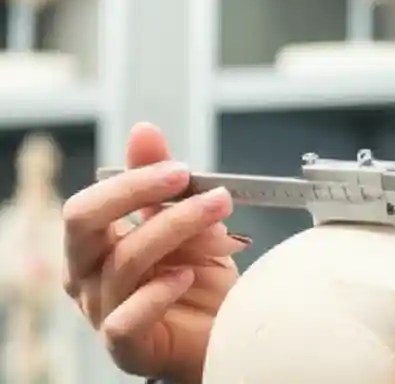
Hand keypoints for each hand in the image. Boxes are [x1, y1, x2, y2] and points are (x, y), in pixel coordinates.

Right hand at [61, 123, 247, 383]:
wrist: (225, 331)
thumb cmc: (198, 277)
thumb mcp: (185, 221)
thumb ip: (162, 182)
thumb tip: (143, 131)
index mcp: (94, 245)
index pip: (88, 206)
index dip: (131, 181)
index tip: (181, 168)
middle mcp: (89, 278)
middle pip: (84, 225)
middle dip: (137, 193)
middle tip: (189, 180)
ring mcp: (103, 313)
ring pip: (123, 262)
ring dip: (177, 229)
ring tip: (219, 216)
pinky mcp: (128, 347)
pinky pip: (125, 320)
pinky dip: (157, 294)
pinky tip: (188, 276)